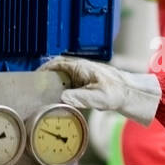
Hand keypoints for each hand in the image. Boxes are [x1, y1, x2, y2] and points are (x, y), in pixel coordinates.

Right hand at [40, 56, 160, 124]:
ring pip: (62, 78)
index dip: (43, 69)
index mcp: (81, 67)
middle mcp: (80, 69)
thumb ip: (80, 97)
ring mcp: (82, 75)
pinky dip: (62, 91)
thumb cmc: (117, 92)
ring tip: (44, 97)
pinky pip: (69, 84)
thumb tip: (62, 98)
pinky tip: (59, 101)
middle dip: (46, 78)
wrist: (130, 93)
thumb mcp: (98, 97)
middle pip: (57, 70)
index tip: (34, 77)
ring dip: (54, 86)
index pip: (56, 63)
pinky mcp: (85, 83)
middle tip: (36, 90)